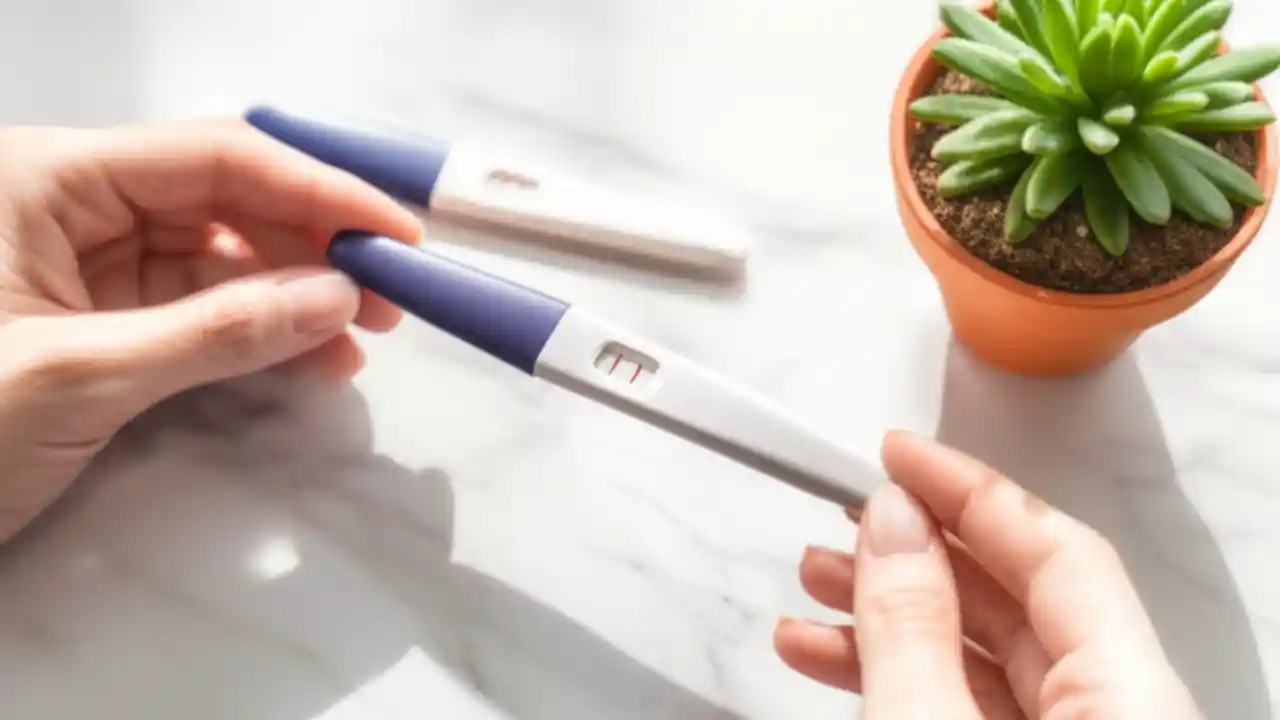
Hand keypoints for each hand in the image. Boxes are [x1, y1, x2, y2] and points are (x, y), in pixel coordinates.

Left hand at [0, 119, 420, 543]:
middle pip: (223, 202)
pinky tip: (314, 358)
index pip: (210, 157)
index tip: (391, 231)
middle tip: (392, 291)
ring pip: (219, 260)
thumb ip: (216, 333)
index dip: (313, 189)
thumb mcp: (76, 377)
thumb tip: (337, 300)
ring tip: (366, 336)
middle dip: (313, 245)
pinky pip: (198, 313)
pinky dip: (258, 335)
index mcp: (45, 180)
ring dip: (296, 296)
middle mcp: (70, 208)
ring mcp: (85, 268)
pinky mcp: (98, 325)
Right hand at [773, 431, 1202, 718]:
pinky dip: (894, 673)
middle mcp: (1117, 716)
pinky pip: (964, 703)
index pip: (1054, 548)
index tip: (895, 452)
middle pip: (1016, 598)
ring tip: (813, 585)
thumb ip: (910, 627)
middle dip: (913, 552)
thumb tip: (892, 526)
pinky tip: (825, 654)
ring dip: (888, 613)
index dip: (966, 488)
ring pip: (981, 653)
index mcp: (1131, 697)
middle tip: (844, 515)